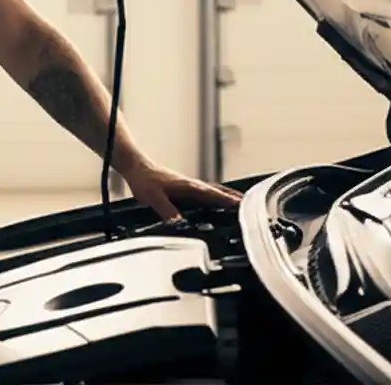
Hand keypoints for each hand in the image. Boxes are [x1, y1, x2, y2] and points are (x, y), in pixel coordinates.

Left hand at [121, 161, 241, 221]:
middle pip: (220, 192)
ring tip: (243, 204)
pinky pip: (207, 192)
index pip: (214, 194)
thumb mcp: (153, 197)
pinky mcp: (185, 187)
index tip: (244, 206)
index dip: (229, 201)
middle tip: (254, 206)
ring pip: (215, 191)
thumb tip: (178, 223)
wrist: (136, 167)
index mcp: (189, 186)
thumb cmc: (144, 179)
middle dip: (236, 198)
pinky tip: (218, 202)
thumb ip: (166, 210)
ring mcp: (190, 185)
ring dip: (229, 196)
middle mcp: (193, 185)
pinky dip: (218, 196)